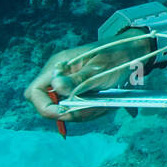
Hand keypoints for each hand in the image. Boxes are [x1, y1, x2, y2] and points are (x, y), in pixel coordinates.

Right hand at [23, 31, 153, 123]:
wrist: (131, 53)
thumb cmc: (116, 57)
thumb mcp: (99, 69)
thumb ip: (77, 80)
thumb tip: (56, 86)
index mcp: (57, 67)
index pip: (34, 93)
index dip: (45, 107)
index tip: (65, 112)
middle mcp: (58, 76)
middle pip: (47, 104)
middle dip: (66, 113)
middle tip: (91, 110)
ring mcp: (67, 84)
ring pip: (63, 109)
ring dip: (81, 113)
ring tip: (102, 107)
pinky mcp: (77, 91)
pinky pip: (76, 108)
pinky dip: (88, 111)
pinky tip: (102, 105)